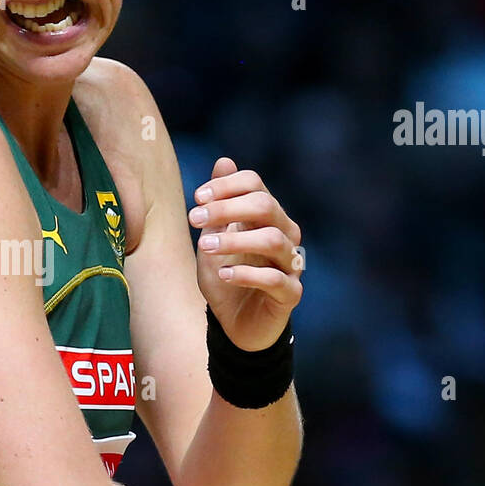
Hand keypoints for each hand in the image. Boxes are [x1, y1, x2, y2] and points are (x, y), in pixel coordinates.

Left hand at [188, 156, 303, 351]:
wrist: (235, 324)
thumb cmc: (226, 278)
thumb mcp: (214, 238)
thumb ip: (218, 204)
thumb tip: (224, 160)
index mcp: (267, 217)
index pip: (254, 184)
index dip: (226, 186)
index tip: (197, 198)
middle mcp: (284, 235)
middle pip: (265, 206)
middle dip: (226, 207)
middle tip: (194, 219)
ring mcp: (290, 265)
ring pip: (272, 240)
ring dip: (233, 240)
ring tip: (204, 246)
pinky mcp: (290, 294)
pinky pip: (275, 279)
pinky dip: (246, 274)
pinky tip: (223, 275)